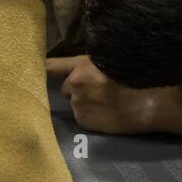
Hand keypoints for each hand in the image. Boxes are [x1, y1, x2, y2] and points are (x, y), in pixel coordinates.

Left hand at [46, 53, 161, 134]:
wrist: (148, 102)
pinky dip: (90, 117)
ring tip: (106, 103)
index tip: (32, 69)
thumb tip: (80, 68)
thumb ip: (91, 64)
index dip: (42, 68)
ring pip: (75, 104)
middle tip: (98, 91)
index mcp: (81, 65)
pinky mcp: (83, 120)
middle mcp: (75, 83)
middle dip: (76, 89)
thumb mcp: (111, 61)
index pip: (52, 66)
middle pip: (66, 88)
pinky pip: (82, 117)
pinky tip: (106, 114)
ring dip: (84, 103)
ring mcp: (77, 103)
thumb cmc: (134, 78)